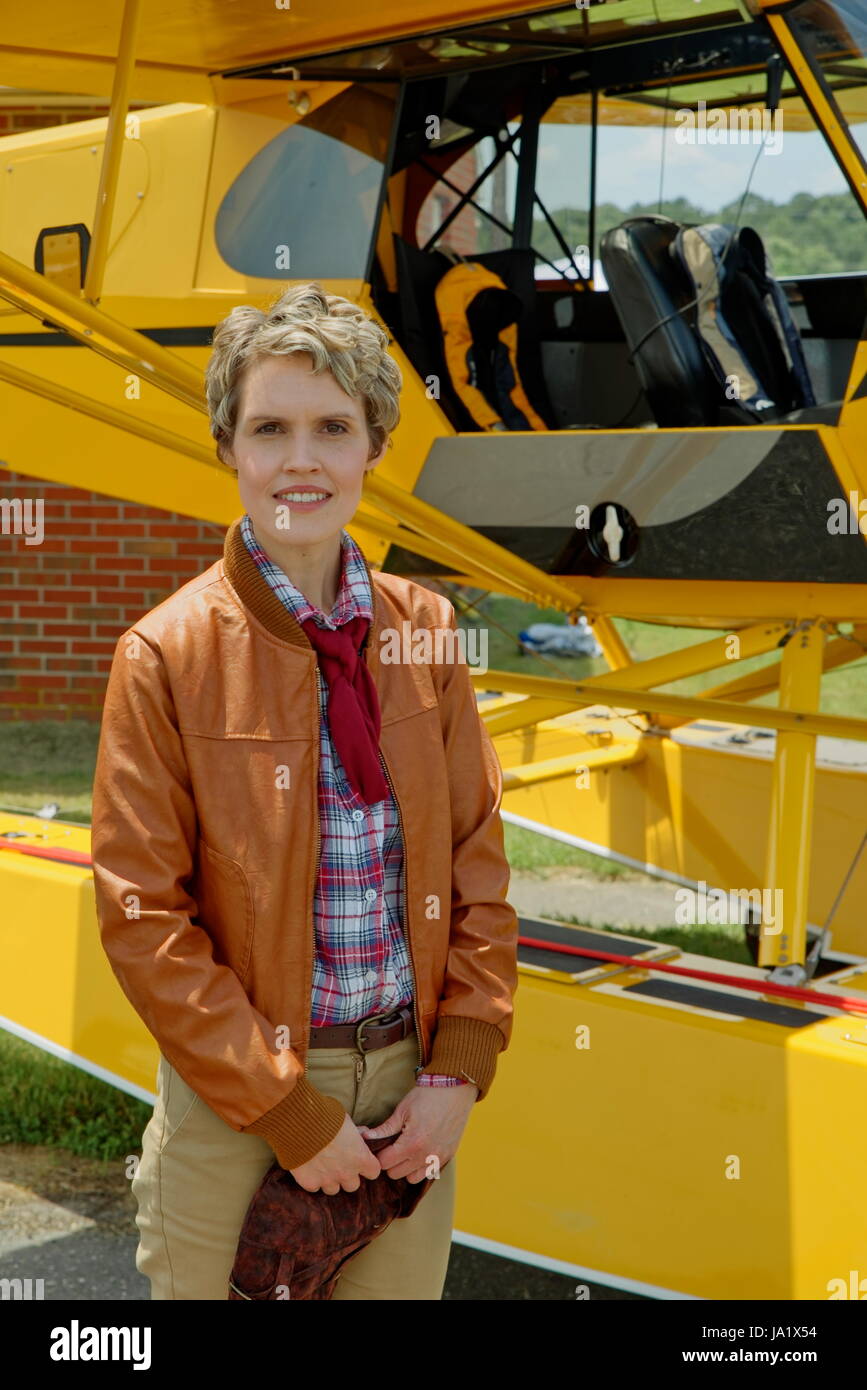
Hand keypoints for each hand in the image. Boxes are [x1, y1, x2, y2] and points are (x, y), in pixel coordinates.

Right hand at [289, 1113, 381, 1194]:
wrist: (301, 1121)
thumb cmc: (327, 1116)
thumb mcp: (348, 1121)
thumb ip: (356, 1134)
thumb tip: (363, 1135)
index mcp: (360, 1157)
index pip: (373, 1172)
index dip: (367, 1166)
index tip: (360, 1161)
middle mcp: (346, 1173)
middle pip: (353, 1185)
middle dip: (347, 1176)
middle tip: (338, 1164)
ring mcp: (327, 1180)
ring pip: (333, 1189)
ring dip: (329, 1180)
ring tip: (321, 1166)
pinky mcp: (310, 1182)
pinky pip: (314, 1187)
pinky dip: (312, 1179)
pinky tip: (308, 1167)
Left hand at [357, 1082, 478, 1183]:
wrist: (454, 1088)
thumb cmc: (427, 1096)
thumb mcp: (402, 1110)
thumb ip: (384, 1129)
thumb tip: (366, 1137)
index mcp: (412, 1143)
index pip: (385, 1163)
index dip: (379, 1154)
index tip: (381, 1146)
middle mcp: (425, 1155)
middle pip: (396, 1174)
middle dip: (391, 1162)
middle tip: (393, 1147)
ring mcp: (438, 1157)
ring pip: (412, 1178)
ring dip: (406, 1168)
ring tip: (407, 1152)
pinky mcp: (447, 1156)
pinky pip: (429, 1173)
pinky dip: (422, 1168)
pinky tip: (420, 1153)